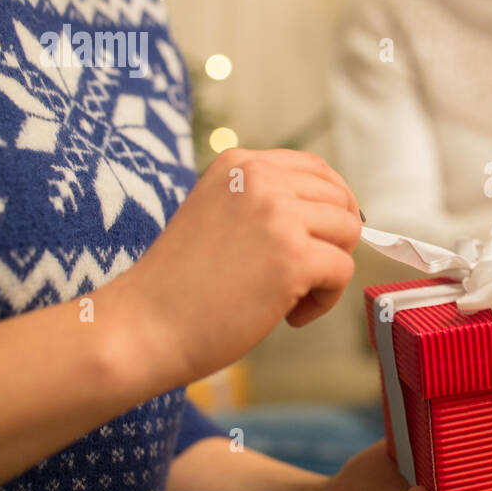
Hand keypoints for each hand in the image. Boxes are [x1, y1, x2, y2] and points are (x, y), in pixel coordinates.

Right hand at [104, 148, 362, 386]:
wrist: (143, 327)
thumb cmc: (181, 285)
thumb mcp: (219, 214)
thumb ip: (265, 203)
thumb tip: (338, 211)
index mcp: (240, 163)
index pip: (316, 168)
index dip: (330, 206)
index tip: (319, 239)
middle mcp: (260, 178)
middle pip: (339, 201)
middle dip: (331, 242)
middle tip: (298, 277)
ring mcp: (278, 215)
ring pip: (348, 233)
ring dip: (328, 271)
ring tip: (288, 298)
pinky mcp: (293, 256)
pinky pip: (343, 271)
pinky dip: (324, 301)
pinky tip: (288, 316)